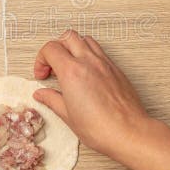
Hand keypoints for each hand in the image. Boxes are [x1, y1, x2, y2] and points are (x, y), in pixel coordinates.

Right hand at [33, 31, 150, 157]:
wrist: (129, 132)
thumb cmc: (101, 128)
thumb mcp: (68, 115)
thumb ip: (52, 99)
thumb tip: (42, 94)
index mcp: (72, 72)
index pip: (50, 49)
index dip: (41, 60)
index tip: (42, 75)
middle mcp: (89, 62)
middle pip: (67, 37)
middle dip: (56, 48)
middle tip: (53, 67)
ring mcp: (104, 63)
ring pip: (85, 40)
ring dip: (74, 48)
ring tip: (70, 66)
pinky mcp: (116, 69)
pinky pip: (100, 51)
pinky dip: (89, 55)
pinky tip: (86, 73)